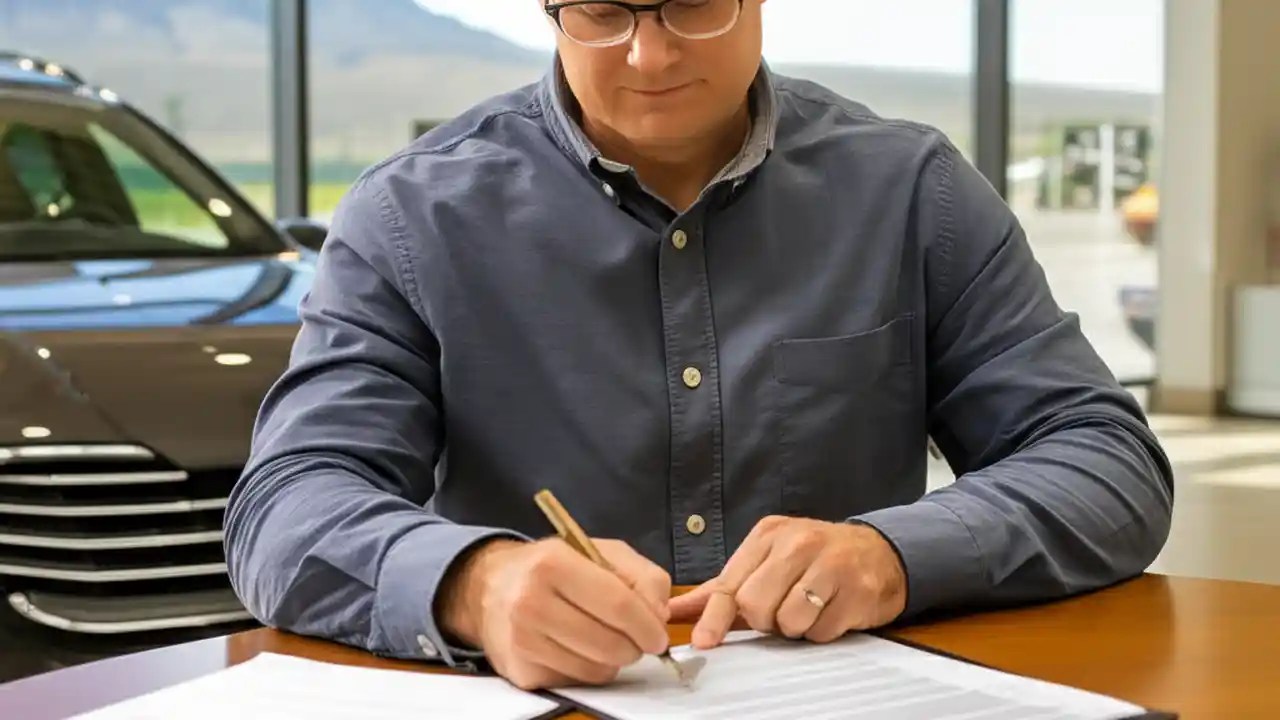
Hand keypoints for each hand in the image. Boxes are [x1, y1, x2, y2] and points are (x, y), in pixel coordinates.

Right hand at [438, 537, 670, 689]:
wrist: (489, 586)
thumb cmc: (552, 567)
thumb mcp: (600, 551)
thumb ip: (643, 575)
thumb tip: (658, 616)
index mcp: (553, 563)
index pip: (619, 605)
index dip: (648, 626)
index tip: (658, 635)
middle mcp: (531, 602)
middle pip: (610, 644)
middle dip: (635, 647)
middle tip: (637, 640)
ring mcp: (522, 641)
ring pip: (596, 670)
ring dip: (613, 660)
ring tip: (605, 638)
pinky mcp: (521, 671)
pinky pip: (576, 681)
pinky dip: (588, 670)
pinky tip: (579, 648)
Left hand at [668, 516, 906, 648]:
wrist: (878, 552)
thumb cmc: (813, 559)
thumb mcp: (766, 561)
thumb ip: (721, 589)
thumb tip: (673, 609)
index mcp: (769, 534)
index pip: (731, 583)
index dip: (715, 617)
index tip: (704, 641)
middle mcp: (799, 543)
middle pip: (757, 605)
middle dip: (765, 619)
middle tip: (781, 608)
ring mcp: (831, 564)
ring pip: (789, 621)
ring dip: (795, 627)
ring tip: (808, 607)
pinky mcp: (858, 590)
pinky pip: (821, 632)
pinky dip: (821, 631)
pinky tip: (831, 610)